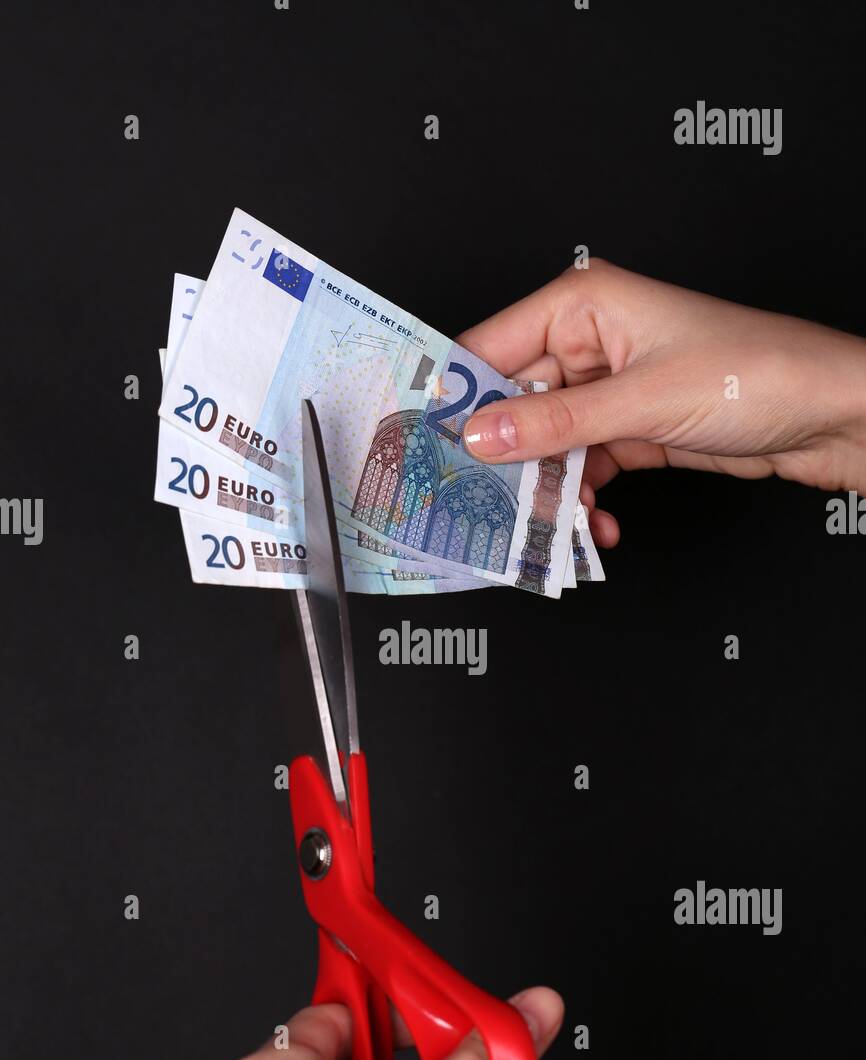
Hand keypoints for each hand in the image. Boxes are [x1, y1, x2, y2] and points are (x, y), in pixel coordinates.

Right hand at [458, 261, 865, 548]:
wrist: (830, 415)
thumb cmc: (757, 372)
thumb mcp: (643, 401)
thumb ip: (555, 426)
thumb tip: (478, 438)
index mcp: (584, 303)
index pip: (490, 348)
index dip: (454, 400)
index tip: (423, 448)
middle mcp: (590, 342)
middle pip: (513, 406)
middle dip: (502, 461)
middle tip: (478, 508)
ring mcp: (610, 389)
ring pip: (546, 446)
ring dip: (547, 492)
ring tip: (551, 527)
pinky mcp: (631, 430)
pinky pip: (583, 468)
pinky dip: (583, 500)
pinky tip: (595, 526)